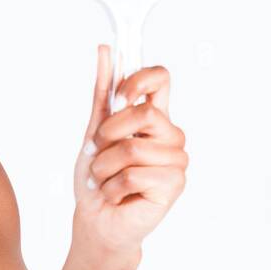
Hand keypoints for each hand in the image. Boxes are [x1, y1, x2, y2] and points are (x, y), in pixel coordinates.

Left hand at [72, 45, 188, 266]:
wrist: (96, 218)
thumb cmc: (97, 178)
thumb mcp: (94, 131)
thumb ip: (103, 93)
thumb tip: (106, 51)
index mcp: (153, 116)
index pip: (160, 78)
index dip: (137, 80)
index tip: (118, 98)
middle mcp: (170, 134)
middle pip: (144, 113)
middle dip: (108, 136)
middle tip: (98, 154)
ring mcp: (176, 159)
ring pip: (132, 149)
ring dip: (104, 167)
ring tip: (104, 179)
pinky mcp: (175, 185)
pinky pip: (133, 175)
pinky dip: (112, 187)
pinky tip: (115, 195)